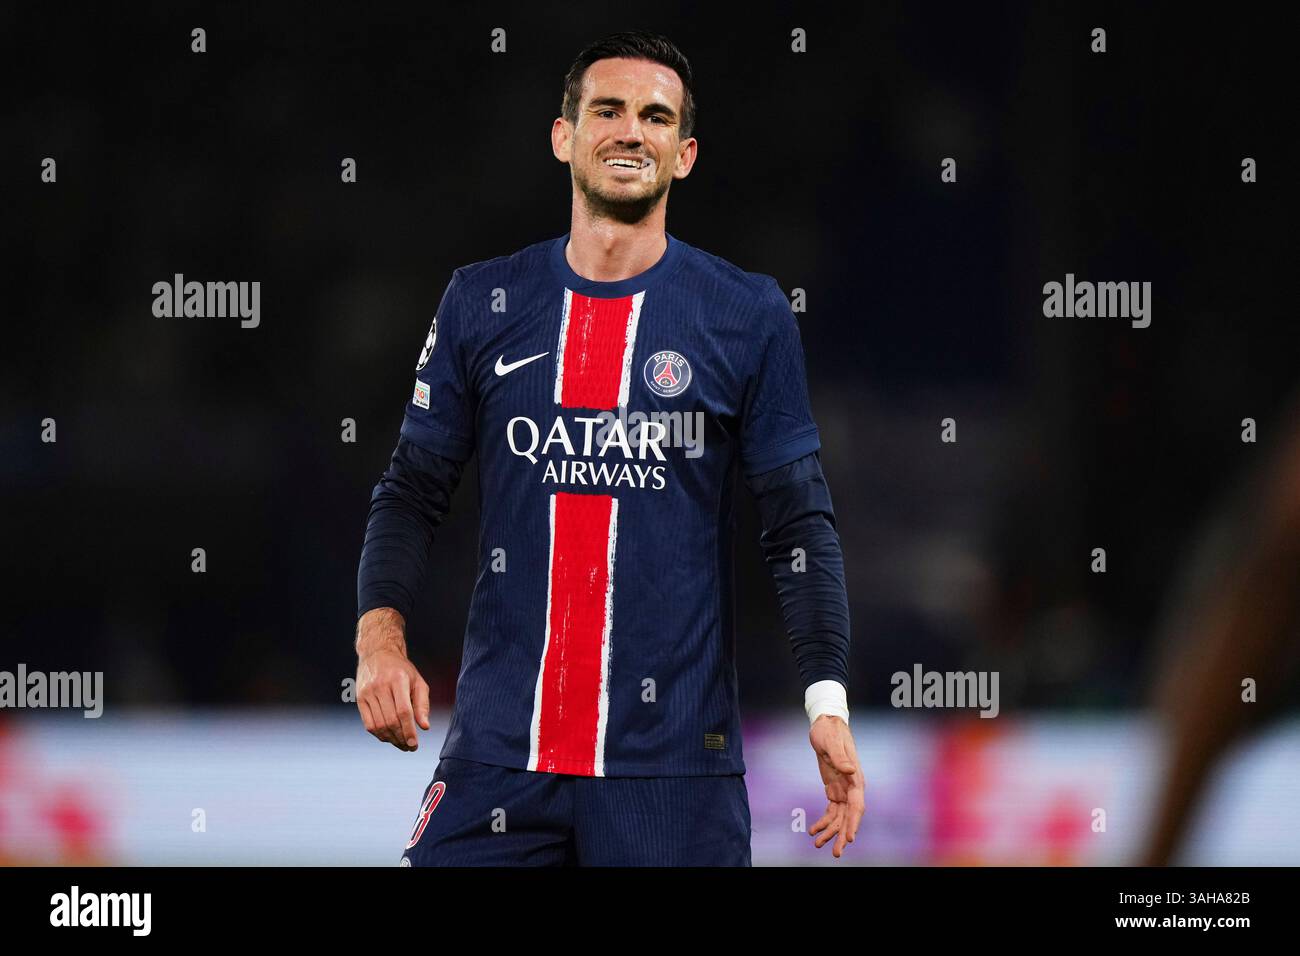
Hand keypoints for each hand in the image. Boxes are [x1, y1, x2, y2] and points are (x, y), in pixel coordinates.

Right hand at [355, 609, 430, 751]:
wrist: (377, 653)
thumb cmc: (402, 670)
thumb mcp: (418, 681)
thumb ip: (422, 704)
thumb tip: (424, 727)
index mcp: (398, 680)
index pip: (403, 711)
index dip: (409, 730)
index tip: (414, 744)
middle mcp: (381, 686)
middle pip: (390, 720)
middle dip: (401, 738)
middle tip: (410, 747)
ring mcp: (368, 692)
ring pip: (379, 725)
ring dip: (391, 739)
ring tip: (401, 744)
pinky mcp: (359, 698)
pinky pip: (368, 723)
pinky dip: (379, 734)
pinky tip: (388, 738)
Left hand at [808, 714, 865, 857]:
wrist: (826, 723)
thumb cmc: (830, 730)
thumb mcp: (831, 741)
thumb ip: (840, 756)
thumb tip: (850, 770)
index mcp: (856, 779)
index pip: (857, 806)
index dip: (854, 823)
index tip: (849, 838)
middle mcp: (852, 787)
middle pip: (850, 817)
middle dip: (843, 835)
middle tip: (836, 854)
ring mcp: (844, 789)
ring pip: (840, 817)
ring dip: (831, 832)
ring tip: (818, 845)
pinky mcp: (834, 789)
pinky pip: (831, 811)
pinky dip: (824, 822)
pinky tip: (814, 831)